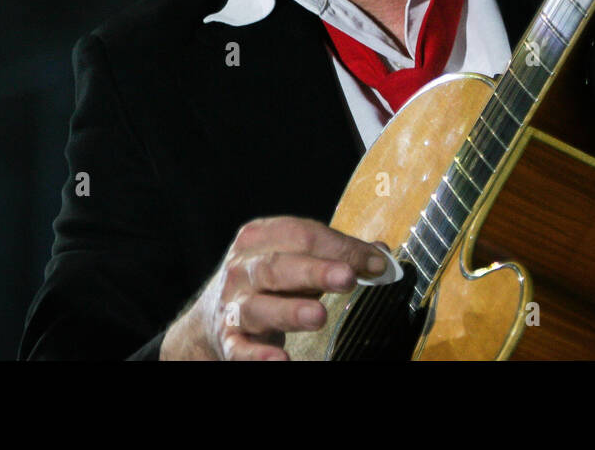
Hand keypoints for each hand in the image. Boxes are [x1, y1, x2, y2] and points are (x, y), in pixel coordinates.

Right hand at [159, 216, 388, 360]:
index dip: (341, 247)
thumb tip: (382, 256)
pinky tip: (281, 359)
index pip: (302, 235)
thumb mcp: (296, 260)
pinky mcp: (229, 341)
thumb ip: (337, 255)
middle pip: (278, 266)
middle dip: (315, 270)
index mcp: (260, 239)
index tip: (376, 263)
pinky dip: (258, 357)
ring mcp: (233, 305)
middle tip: (348, 278)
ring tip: (318, 316)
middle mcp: (242, 269)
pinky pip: (241, 349)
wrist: (212, 318)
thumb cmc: (269, 283)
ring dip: (289, 310)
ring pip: (258, 307)